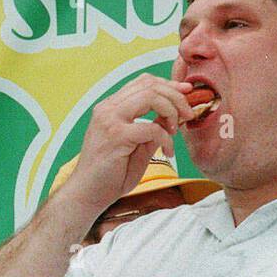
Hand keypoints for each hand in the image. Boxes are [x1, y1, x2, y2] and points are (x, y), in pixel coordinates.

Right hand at [60, 74, 196, 216]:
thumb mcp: (138, 148)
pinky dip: (166, 138)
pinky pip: (151, 128)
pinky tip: (168, 152)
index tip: (186, 93)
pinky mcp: (116, 136)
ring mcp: (110, 120)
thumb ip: (153, 130)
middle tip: (188, 114)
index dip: (168, 85)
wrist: (88, 194)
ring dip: (172, 110)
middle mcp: (109, 108)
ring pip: (150, 97)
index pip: (143, 82)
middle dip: (176, 96)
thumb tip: (173, 118)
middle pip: (149, 85)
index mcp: (112, 107)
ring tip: (176, 130)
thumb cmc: (111, 175)